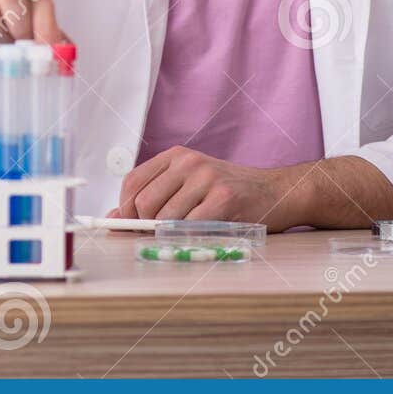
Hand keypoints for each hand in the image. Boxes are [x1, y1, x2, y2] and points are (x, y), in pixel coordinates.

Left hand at [113, 145, 307, 231]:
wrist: (277, 191)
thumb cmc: (230, 192)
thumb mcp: (190, 185)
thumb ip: (155, 197)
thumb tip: (115, 218)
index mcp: (176, 156)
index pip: (132, 181)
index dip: (124, 208)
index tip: (130, 225)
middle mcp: (188, 163)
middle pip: (144, 202)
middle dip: (144, 227)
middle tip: (157, 237)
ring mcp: (206, 179)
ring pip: (165, 217)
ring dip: (167, 235)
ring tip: (183, 236)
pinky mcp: (223, 198)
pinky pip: (189, 226)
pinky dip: (187, 238)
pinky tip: (197, 237)